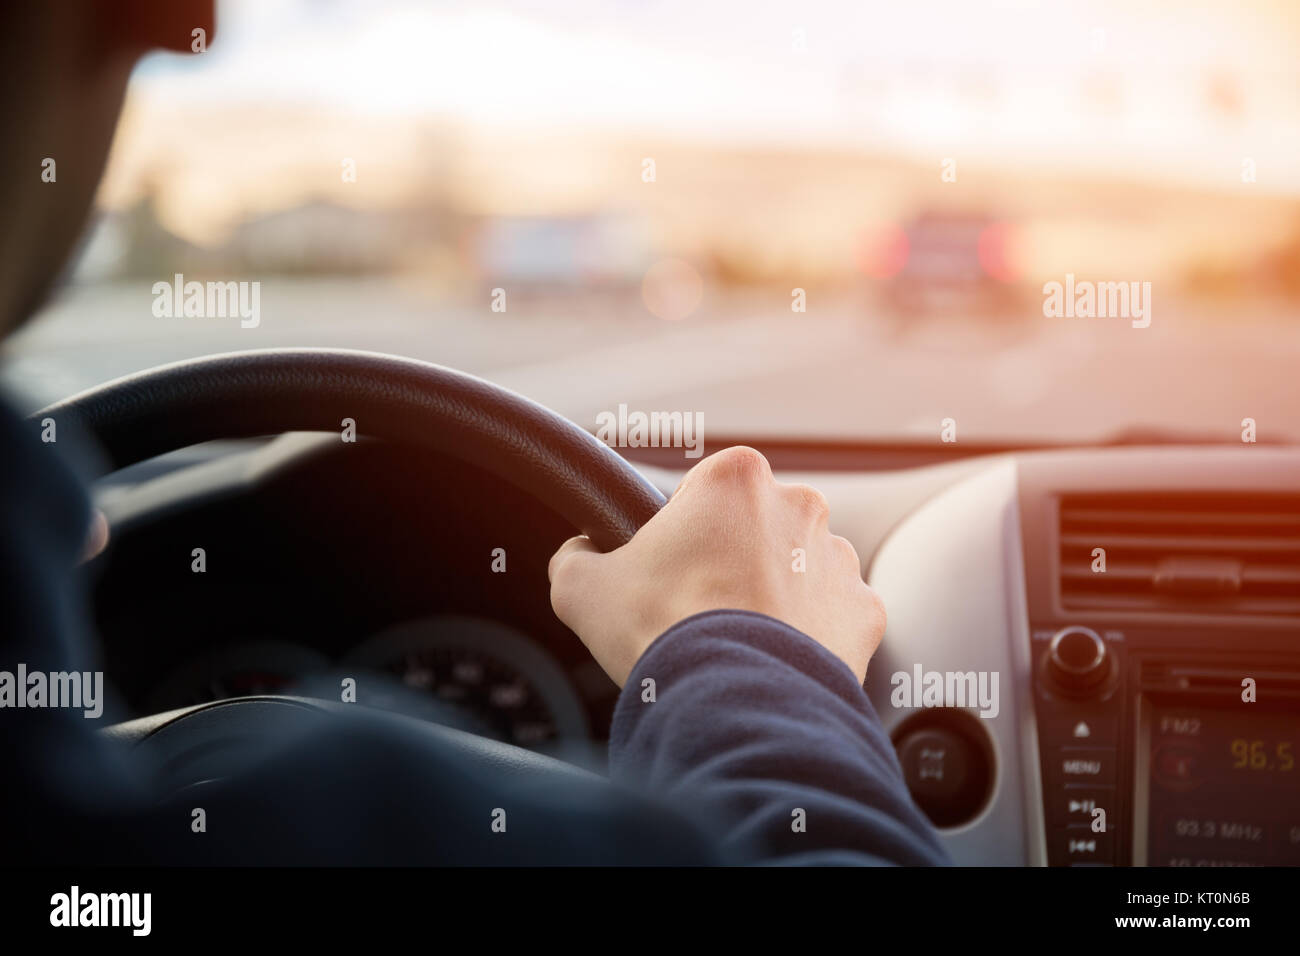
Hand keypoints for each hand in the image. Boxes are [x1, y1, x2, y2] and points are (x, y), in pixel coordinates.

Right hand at [548, 446, 885, 685]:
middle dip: (729, 561)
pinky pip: (831, 616)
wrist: (736, 705)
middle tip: (695, 611)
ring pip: (796, 568)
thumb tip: (580, 555)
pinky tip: (773, 661)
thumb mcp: (581, 588)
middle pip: (751, 527)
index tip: (665, 573)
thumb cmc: (662, 633)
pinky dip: (808, 636)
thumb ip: (576, 556)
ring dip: (772, 594)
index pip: (698, 494)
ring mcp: (839, 558)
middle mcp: (799, 504)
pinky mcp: (864, 611)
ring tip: (736, 642)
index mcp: (734, 476)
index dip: (675, 535)